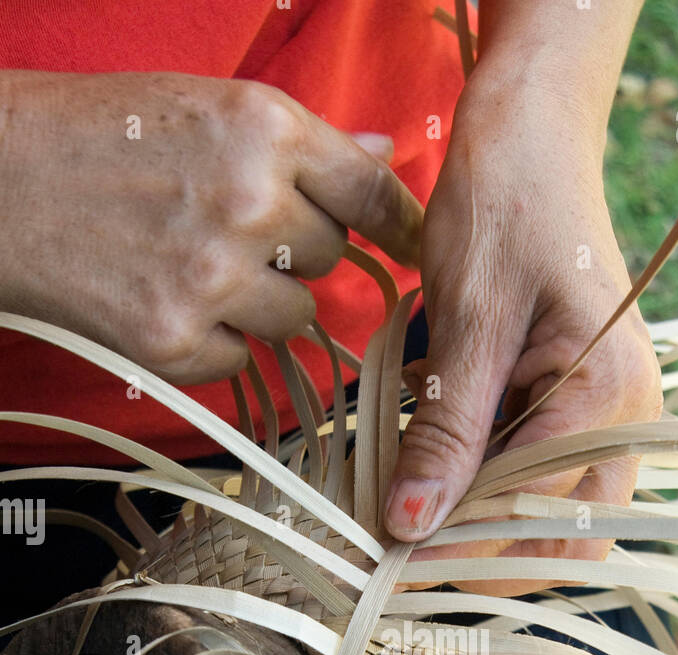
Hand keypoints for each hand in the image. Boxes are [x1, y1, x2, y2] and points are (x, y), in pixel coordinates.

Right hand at [0, 71, 421, 382]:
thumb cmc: (99, 134)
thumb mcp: (206, 105)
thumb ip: (300, 142)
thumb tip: (382, 158)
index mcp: (264, 130)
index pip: (372, 193)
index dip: (400, 224)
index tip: (413, 245)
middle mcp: (250, 204)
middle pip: (331, 259)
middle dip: (298, 253)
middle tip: (235, 231)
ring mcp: (213, 279)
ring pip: (295, 320)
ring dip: (262, 304)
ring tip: (197, 264)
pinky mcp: (176, 340)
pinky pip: (242, 359)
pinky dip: (215, 341)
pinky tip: (168, 297)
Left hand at [383, 77, 661, 595]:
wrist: (531, 135)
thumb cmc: (503, 206)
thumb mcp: (465, 322)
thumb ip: (446, 433)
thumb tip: (409, 525)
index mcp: (609, 396)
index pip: (537, 516)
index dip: (460, 546)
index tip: (387, 555)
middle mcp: (630, 420)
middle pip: (559, 538)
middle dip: (477, 550)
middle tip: (395, 539)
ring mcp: (613, 418)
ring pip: (549, 517)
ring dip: (478, 521)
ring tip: (406, 500)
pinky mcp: (584, 410)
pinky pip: (538, 477)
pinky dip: (483, 483)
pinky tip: (434, 460)